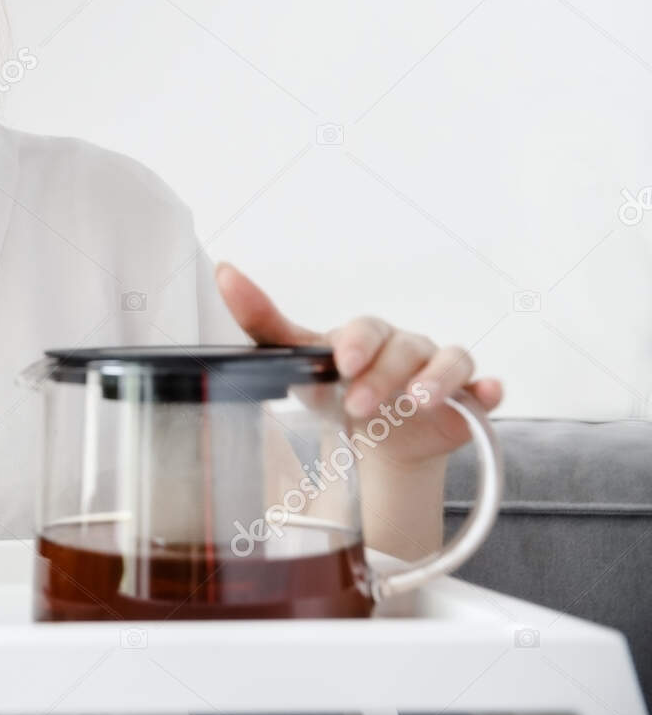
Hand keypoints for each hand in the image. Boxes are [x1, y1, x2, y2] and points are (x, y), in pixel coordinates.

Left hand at [213, 261, 503, 466]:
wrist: (376, 442)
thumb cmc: (338, 390)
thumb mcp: (300, 362)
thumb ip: (263, 323)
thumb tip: (225, 272)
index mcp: (367, 336)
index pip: (366, 329)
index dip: (358, 343)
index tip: (344, 362)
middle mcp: (407, 347)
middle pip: (403, 349)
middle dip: (382, 376)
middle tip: (358, 406)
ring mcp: (440, 372)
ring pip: (449, 363)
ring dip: (435, 380)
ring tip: (416, 402)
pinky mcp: (467, 401)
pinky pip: (485, 390)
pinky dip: (488, 391)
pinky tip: (486, 395)